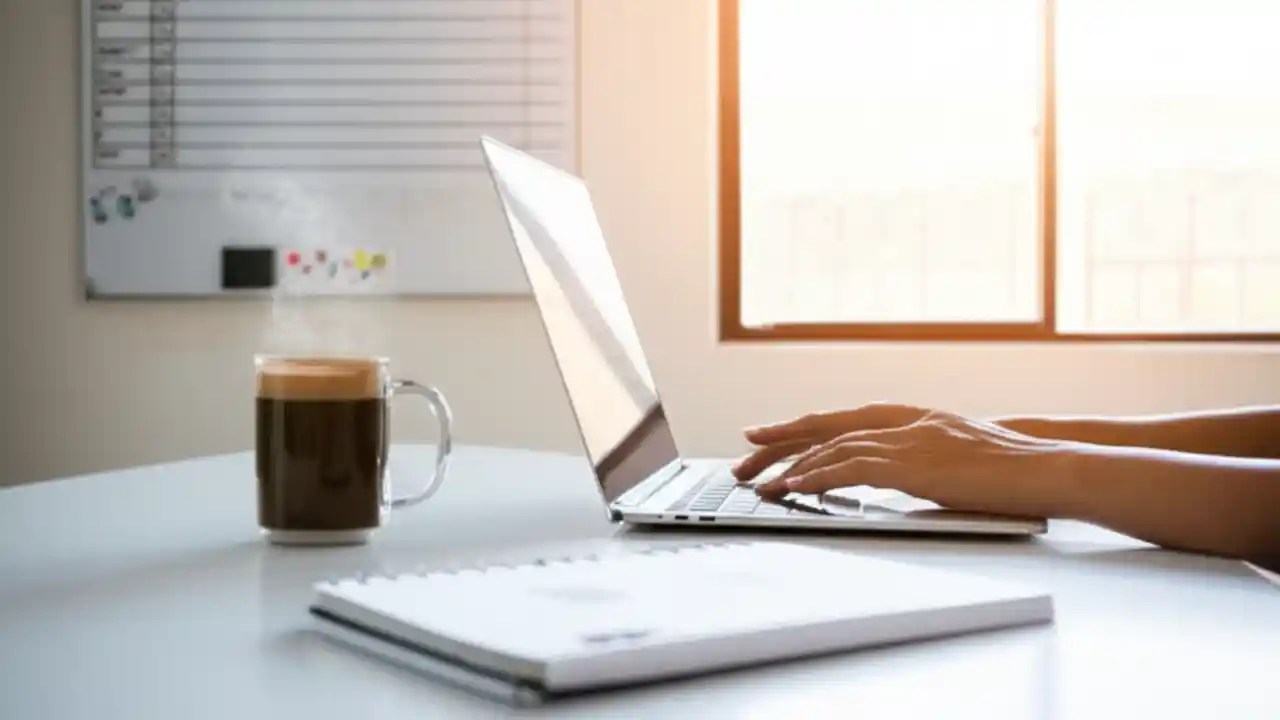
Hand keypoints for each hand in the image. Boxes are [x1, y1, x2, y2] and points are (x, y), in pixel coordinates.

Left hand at [747, 407, 1078, 518]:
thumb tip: (904, 479)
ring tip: (758, 480)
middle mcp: (909, 422)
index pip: (849, 418)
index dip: (808, 425)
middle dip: (784, 438)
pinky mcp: (913, 464)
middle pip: (831, 425)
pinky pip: (851, 467)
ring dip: (790, 464)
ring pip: (834, 445)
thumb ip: (928, 461)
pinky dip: (816, 475)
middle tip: (746, 449)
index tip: (773, 434)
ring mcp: (910, 440)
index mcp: (920, 418)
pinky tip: (794, 485)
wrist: (1051, 468)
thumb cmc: (1017, 472)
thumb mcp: (965, 459)